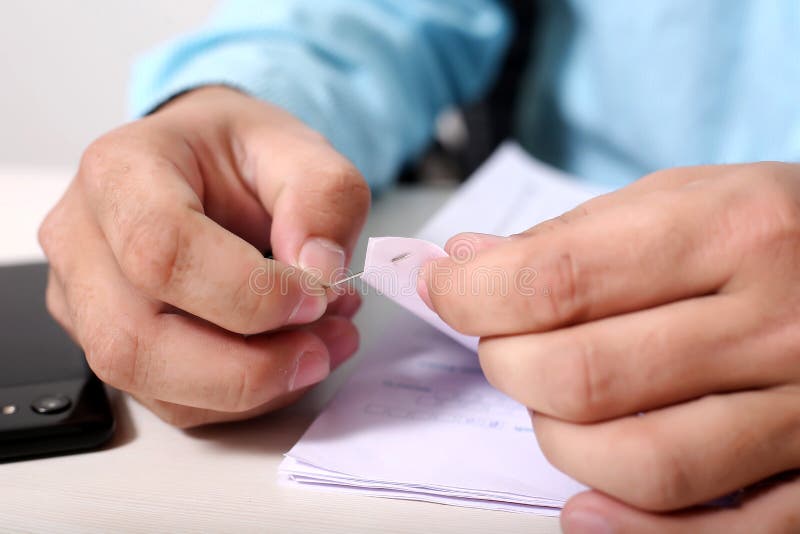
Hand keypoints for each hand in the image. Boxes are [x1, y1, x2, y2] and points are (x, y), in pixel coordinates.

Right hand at [39, 87, 369, 426]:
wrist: (205, 170)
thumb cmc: (238, 155)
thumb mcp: (299, 149)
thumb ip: (323, 197)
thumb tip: (319, 272)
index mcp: (120, 171)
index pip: (161, 249)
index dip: (247, 292)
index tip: (316, 296)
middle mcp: (83, 240)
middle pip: (136, 340)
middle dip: (249, 365)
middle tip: (325, 346)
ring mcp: (85, 299)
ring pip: (151, 383)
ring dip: (252, 387)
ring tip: (321, 349)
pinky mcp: (109, 343)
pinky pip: (171, 400)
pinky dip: (242, 397)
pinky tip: (289, 359)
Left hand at [420, 163, 799, 531]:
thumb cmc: (770, 229)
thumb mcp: (684, 196)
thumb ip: (573, 236)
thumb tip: (467, 264)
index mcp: (732, 231)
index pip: (558, 279)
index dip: (473, 293)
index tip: (444, 290)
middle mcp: (775, 321)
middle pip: (583, 375)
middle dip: (507, 362)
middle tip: (502, 342)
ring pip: (638, 461)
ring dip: (558, 438)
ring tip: (554, 404)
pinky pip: (721, 533)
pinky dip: (632, 530)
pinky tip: (585, 505)